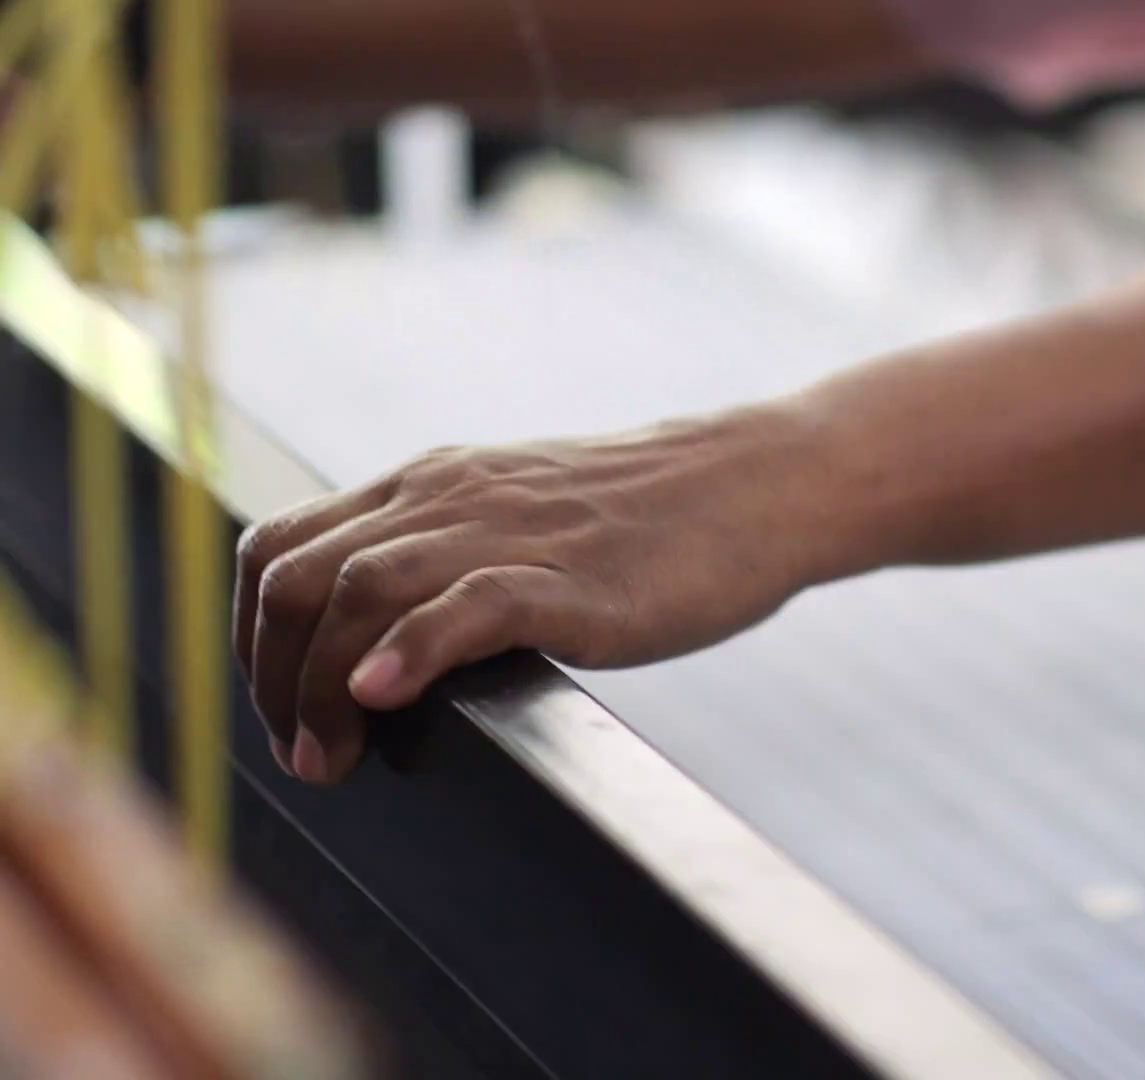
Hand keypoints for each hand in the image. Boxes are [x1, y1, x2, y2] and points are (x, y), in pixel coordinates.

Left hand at [233, 406, 855, 783]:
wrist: (756, 485)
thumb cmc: (648, 521)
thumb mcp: (520, 522)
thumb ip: (449, 564)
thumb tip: (381, 655)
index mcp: (428, 487)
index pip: (281, 551)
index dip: (253, 643)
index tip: (285, 715)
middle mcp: (447, 499)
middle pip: (296, 578)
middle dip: (271, 680)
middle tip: (307, 757)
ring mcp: (508, 534)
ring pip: (358, 592)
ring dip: (320, 689)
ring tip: (336, 759)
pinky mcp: (570, 578)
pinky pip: (463, 606)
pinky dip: (408, 652)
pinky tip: (387, 699)